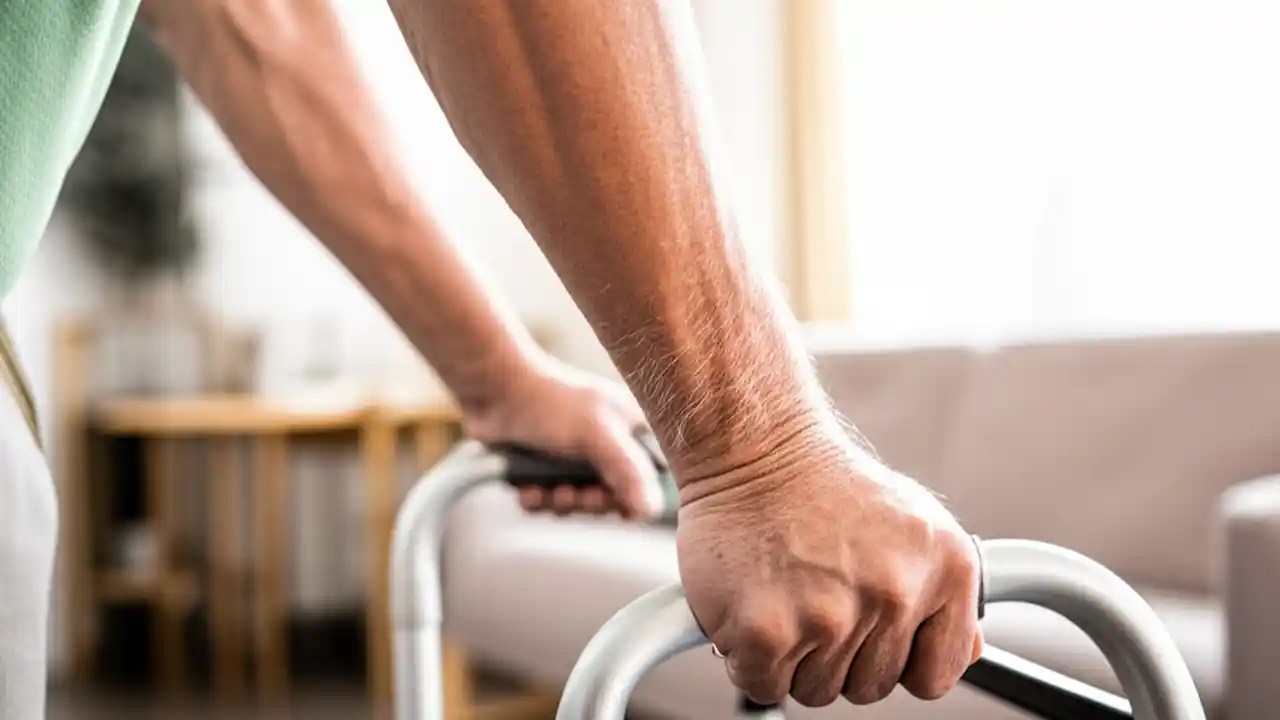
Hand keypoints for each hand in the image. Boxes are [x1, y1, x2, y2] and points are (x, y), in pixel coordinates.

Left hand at [463, 354, 662, 518]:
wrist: (493, 389)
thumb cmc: (549, 403)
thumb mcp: (596, 436)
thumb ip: (628, 472)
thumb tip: (650, 511)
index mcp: (630, 429)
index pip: (649, 478)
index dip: (631, 497)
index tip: (612, 503)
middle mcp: (606, 443)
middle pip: (611, 497)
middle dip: (587, 503)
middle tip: (570, 494)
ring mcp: (574, 455)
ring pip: (578, 502)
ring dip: (560, 504)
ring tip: (545, 491)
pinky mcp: (544, 465)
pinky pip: (549, 499)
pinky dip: (538, 499)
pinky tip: (527, 489)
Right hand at [676, 420, 982, 706]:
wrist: (754, 446)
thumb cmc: (823, 484)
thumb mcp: (912, 523)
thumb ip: (943, 594)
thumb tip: (968, 651)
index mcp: (947, 568)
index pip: (936, 674)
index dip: (898, 660)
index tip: (872, 634)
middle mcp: (895, 594)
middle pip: (872, 686)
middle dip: (839, 654)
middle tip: (814, 595)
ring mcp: (831, 616)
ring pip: (817, 690)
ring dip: (793, 656)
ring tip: (785, 592)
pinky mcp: (768, 632)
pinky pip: (764, 685)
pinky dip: (749, 657)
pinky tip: (753, 605)